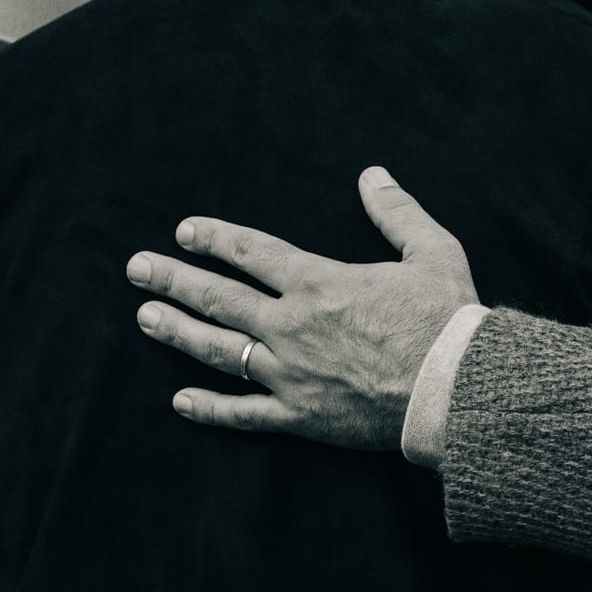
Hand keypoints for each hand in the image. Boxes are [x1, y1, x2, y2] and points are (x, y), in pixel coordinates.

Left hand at [126, 166, 478, 451]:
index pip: (252, 253)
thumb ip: (397, 212)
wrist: (456, 390)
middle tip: (136, 269)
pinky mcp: (301, 416)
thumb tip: (373, 174)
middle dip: (173, 280)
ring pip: (220, 350)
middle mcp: (293, 326)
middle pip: (219, 298)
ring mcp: (291, 373)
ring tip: (146, 318)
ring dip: (179, 332)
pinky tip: (180, 401)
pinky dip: (210, 409)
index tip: (184, 231)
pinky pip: (245, 414)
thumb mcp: (432, 251)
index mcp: (319, 283)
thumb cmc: (448, 320)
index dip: (214, 239)